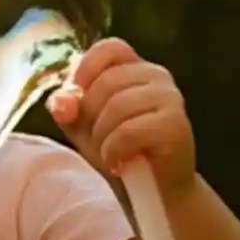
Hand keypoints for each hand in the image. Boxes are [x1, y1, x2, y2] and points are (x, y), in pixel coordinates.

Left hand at [46, 37, 197, 200]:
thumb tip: (63, 102)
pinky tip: (119, 163)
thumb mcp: (81, 125)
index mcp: (134, 68)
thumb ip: (66, 107)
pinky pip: (129, 131)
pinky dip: (114, 151)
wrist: (154, 191)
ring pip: (117, 105)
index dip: (86, 68)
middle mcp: (157, 76)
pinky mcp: (176, 125)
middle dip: (90, 116)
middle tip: (98, 140)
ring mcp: (171, 98)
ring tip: (110, 154)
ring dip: (102, 137)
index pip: (109, 48)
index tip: (77, 96)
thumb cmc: (116, 150)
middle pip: (106, 81)